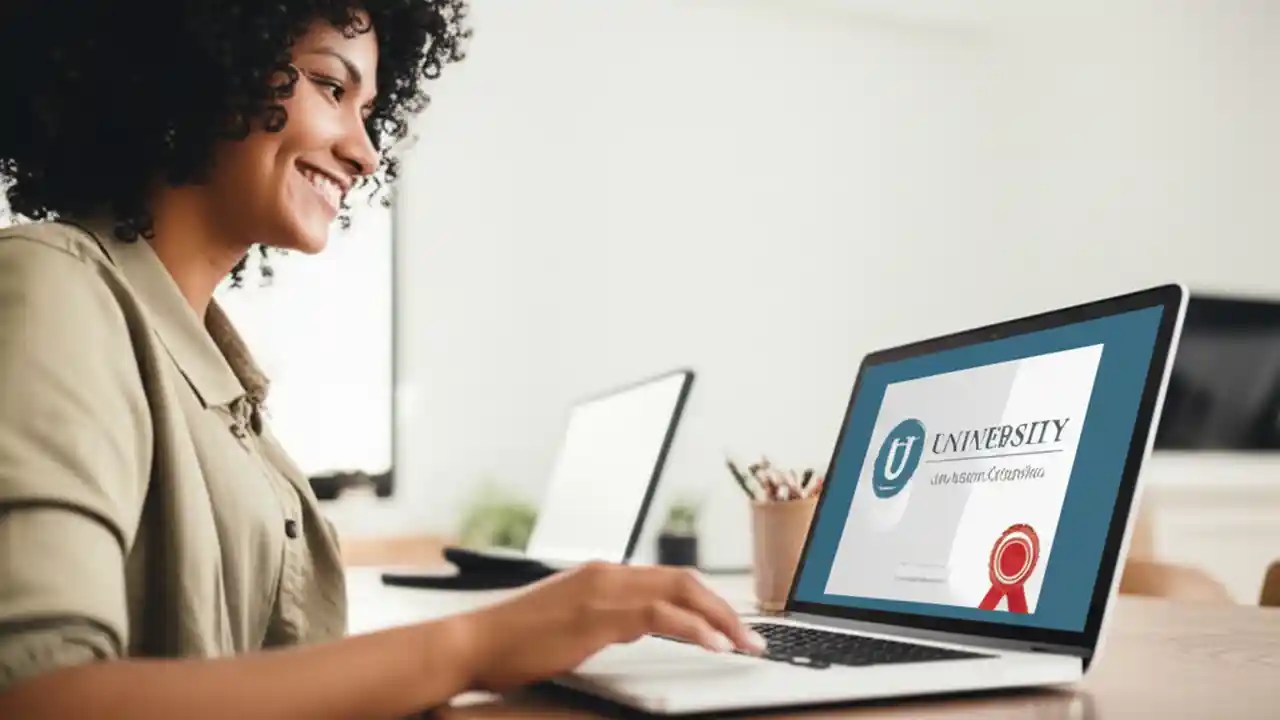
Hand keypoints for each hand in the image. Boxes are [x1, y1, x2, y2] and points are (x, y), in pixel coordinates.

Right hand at [460, 562, 766, 690]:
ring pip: (680, 592)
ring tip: (747, 642)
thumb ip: (606, 618)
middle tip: (754, 636)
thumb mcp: (570, 623)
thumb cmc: (515, 640)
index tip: (733, 623)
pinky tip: (715, 643)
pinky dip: (694, 628)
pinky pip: (660, 616)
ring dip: (721, 618)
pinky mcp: (598, 616)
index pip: (670, 579)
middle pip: (685, 580)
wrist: (474, 643)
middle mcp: (608, 574)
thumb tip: (640, 626)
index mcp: (603, 574)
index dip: (708, 600)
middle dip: (725, 608)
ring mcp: (603, 591)